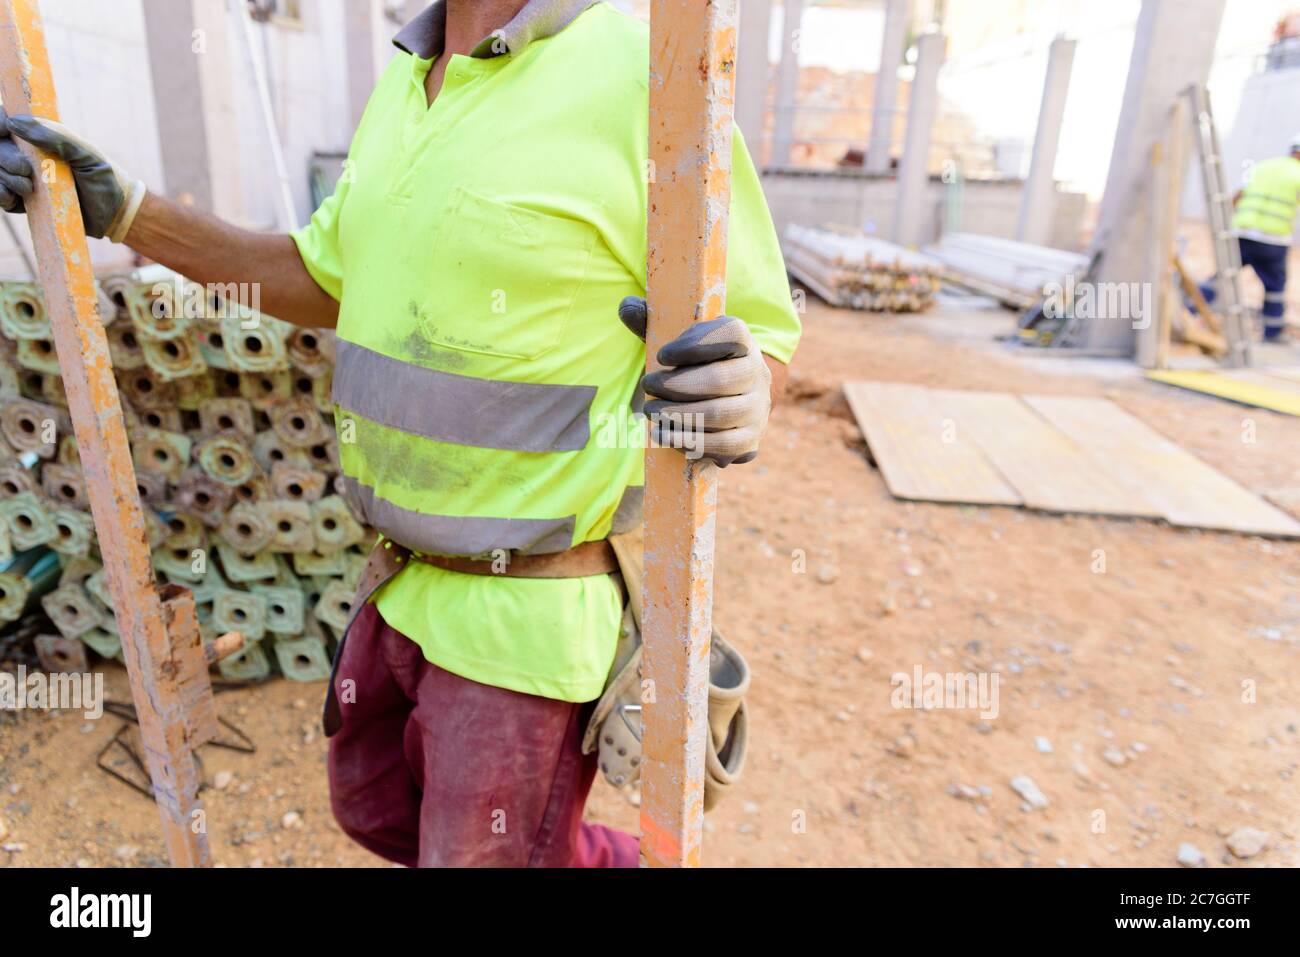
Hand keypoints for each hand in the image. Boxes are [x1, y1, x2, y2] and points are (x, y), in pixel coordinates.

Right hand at [0, 108, 145, 241]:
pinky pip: (0, 197)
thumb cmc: (103, 177)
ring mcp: (23, 178)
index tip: (3, 130)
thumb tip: (14, 122)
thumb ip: (54, 136)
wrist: (113, 214)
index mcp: (39, 136)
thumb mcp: (84, 154)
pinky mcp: (24, 202)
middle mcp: (26, 154)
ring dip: (4, 178)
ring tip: (28, 188)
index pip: (5, 121)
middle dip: (4, 158)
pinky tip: (15, 199)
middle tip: (26, 170)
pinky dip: (2, 196)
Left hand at [618, 295, 770, 467]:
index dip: (693, 344)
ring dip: (677, 414)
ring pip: (718, 414)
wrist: (727, 403)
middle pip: (719, 380)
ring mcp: (757, 409)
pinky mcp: (749, 440)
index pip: (729, 334)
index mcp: (743, 341)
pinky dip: (688, 441)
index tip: (662, 356)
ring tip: (650, 411)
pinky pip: (722, 444)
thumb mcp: (675, 343)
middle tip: (648, 386)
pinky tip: (663, 434)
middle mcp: (757, 373)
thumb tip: (626, 307)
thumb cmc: (693, 367)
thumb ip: (651, 323)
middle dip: (675, 386)